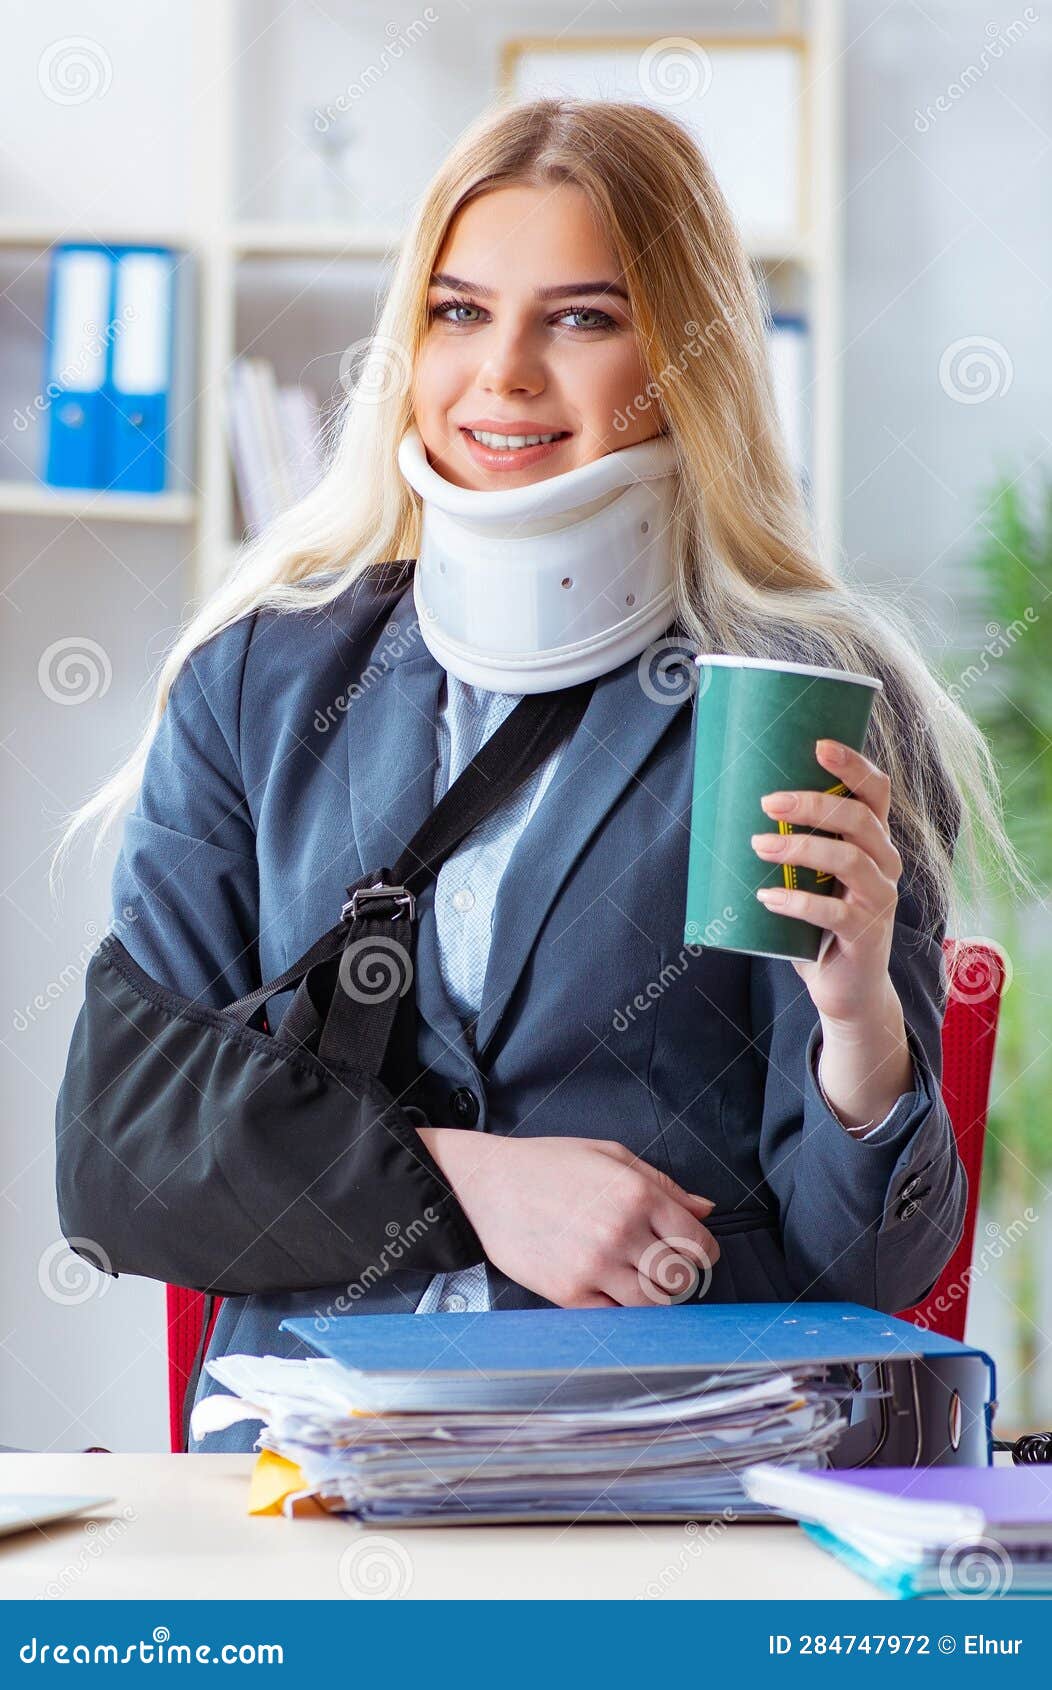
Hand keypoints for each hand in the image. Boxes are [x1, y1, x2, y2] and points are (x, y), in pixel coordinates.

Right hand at [418, 1128, 719, 1307]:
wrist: (488, 1184)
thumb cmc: (548, 1165)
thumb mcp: (610, 1155)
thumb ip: (662, 1184)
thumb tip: (704, 1209)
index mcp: (637, 1194)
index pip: (697, 1242)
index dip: (705, 1252)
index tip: (697, 1255)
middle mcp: (620, 1232)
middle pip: (680, 1278)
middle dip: (682, 1276)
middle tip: (668, 1268)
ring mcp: (594, 1266)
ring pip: (653, 1303)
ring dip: (655, 1296)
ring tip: (641, 1280)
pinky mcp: (568, 1293)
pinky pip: (615, 1316)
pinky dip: (622, 1308)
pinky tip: (613, 1289)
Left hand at [750, 737, 902, 1024]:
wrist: (843, 987)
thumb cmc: (817, 920)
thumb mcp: (807, 874)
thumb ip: (788, 841)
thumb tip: (726, 802)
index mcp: (874, 839)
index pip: (875, 791)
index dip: (853, 765)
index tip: (819, 745)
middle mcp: (885, 863)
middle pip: (860, 819)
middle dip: (813, 804)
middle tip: (768, 802)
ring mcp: (880, 899)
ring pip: (849, 861)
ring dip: (800, 848)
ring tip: (758, 845)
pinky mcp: (866, 935)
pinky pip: (834, 914)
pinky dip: (796, 902)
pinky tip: (765, 898)